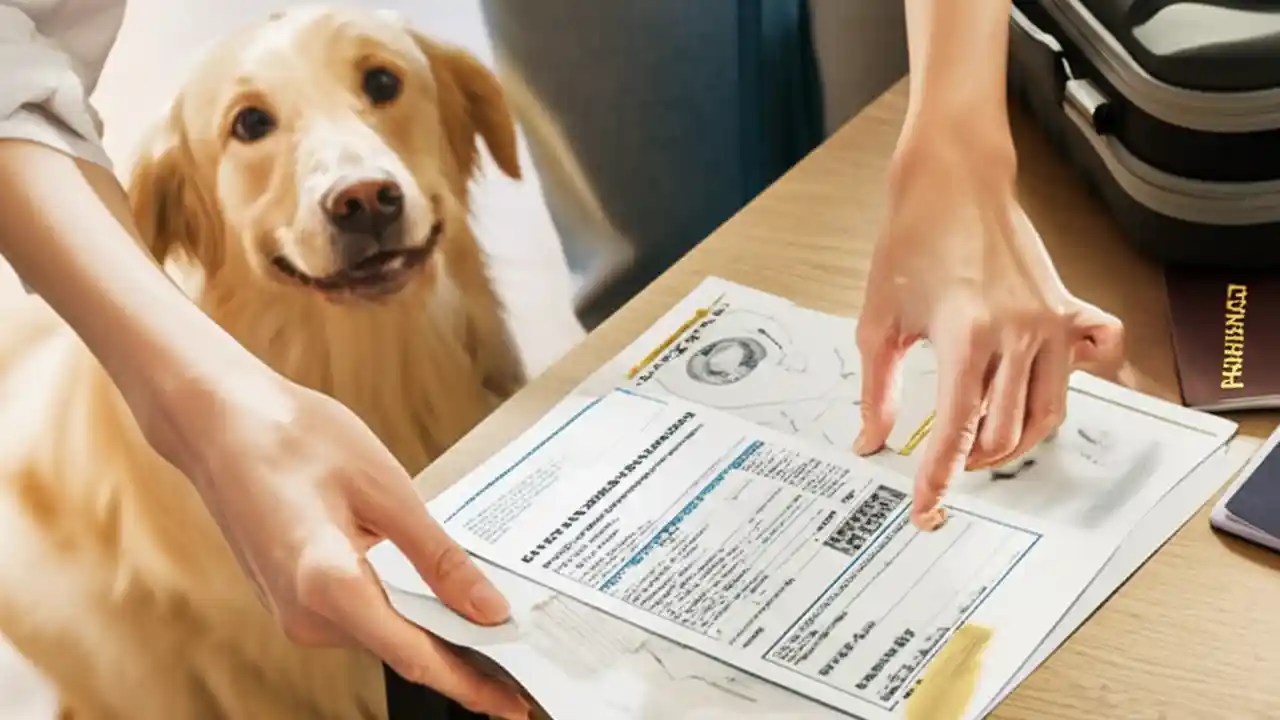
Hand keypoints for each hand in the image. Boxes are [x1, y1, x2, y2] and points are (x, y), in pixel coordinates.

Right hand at [136, 365, 530, 718]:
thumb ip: (438, 558)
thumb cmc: (295, 438)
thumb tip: (489, 609)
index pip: (417, 656)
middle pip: (404, 652)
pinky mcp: (294, 601)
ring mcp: (294, 614)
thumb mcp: (385, 488)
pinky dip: (404, 615)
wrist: (219, 421)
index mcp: (327, 585)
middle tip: (526, 666)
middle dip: (465, 661)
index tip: (518, 703)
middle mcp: (305, 616)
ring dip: (436, 636)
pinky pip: (361, 618)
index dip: (473, 684)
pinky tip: (439, 603)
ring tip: (495, 633)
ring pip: (384, 635)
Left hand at [853, 127, 1127, 530]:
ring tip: (979, 445)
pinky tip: (1037, 393)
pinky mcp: (1066, 310)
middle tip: (946, 468)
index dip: (938, 478)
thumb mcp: (878, 320)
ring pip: (1045, 413)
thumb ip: (877, 389)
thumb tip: (871, 442)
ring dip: (1012, 440)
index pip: (956, 431)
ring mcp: (1049, 323)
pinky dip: (1071, 386)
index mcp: (964, 336)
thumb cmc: (910, 241)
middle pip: (1005, 433)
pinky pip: (1093, 364)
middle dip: (973, 462)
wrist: (952, 180)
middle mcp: (1016, 333)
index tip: (925, 508)